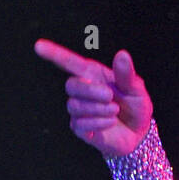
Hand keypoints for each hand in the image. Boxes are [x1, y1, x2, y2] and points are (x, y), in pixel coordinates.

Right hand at [34, 38, 152, 156]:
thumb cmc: (135, 107)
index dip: (54, 54)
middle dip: (90, 91)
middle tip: (110, 96)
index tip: (39, 46)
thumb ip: (127, 75)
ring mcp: (79, 110)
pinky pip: (79, 124)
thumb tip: (122, 55)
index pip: (69, 62)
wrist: (139, 134)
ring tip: (115, 110)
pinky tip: (111, 122)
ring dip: (98, 109)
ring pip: (74, 105)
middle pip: (71, 85)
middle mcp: (82, 91)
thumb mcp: (136, 90)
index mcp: (93, 75)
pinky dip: (98, 123)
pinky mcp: (81, 129)